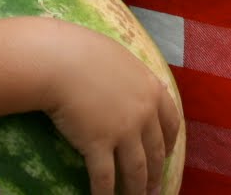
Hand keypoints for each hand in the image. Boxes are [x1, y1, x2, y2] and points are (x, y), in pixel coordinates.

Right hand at [0, 16, 180, 194]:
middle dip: (156, 173)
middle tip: (154, 188)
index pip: (171, 120)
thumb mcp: (118, 57)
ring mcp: (123, 131)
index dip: (171, 140)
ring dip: (136, 189)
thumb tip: (128, 79)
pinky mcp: (98, 144)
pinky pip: (105, 177)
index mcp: (151, 88)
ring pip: (136, 169)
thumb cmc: (82, 50)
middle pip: (156, 151)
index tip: (169, 153)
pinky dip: (105, 193)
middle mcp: (143, 112)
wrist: (59, 60)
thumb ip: (129, 74)